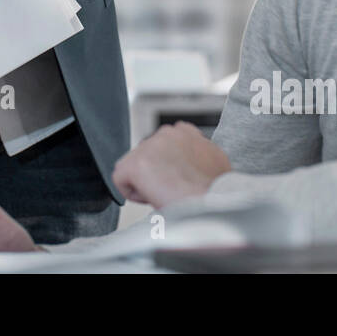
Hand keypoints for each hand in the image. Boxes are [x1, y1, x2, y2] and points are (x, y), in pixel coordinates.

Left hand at [112, 121, 231, 208]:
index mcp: (185, 132)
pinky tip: (152, 197)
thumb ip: (197, 155)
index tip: (180, 178)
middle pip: (147, 156)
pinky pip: (120, 181)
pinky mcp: (135, 164)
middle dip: (155, 173)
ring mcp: (149, 146)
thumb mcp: (214, 162)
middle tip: (173, 190)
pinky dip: (133, 194)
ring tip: (167, 194)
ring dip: (145, 183)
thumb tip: (189, 164)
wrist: (213, 203)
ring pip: (134, 169)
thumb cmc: (216, 192)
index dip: (168, 165)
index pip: (164, 144)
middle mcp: (166, 133)